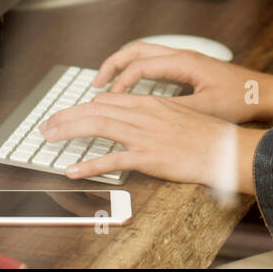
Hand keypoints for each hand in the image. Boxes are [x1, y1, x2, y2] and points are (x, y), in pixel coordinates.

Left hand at [37, 92, 265, 192]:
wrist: (225, 148)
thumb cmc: (206, 135)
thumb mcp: (176, 115)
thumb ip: (151, 114)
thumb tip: (131, 117)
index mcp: (148, 104)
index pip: (105, 101)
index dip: (80, 108)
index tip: (64, 115)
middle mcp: (143, 115)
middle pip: (95, 110)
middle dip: (66, 117)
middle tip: (46, 126)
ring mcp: (144, 135)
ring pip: (98, 127)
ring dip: (69, 132)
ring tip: (50, 139)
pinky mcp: (148, 157)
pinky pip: (113, 160)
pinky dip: (89, 165)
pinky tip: (74, 170)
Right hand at [91, 41, 272, 124]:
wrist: (264, 93)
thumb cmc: (241, 100)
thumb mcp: (205, 109)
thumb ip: (174, 110)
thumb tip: (146, 116)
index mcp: (184, 62)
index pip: (141, 65)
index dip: (120, 82)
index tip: (107, 99)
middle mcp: (182, 55)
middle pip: (136, 50)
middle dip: (113, 64)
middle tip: (95, 84)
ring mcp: (185, 58)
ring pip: (144, 53)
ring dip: (123, 66)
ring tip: (106, 84)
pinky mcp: (188, 67)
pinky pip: (154, 61)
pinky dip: (136, 71)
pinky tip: (131, 88)